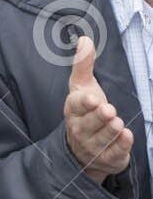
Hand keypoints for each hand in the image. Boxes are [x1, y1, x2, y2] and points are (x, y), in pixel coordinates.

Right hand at [64, 35, 133, 184]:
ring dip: (110, 132)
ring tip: (118, 123)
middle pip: (89, 123)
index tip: (92, 99)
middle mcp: (79, 129)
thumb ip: (83, 65)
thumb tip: (84, 40)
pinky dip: (121, 146)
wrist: (84, 152)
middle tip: (109, 111)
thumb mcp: (82, 88)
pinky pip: (114, 153)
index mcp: (73, 110)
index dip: (84, 103)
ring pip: (102, 139)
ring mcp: (92, 146)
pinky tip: (127, 137)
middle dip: (99, 118)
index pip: (76, 106)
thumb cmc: (85, 113)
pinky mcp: (107, 158)